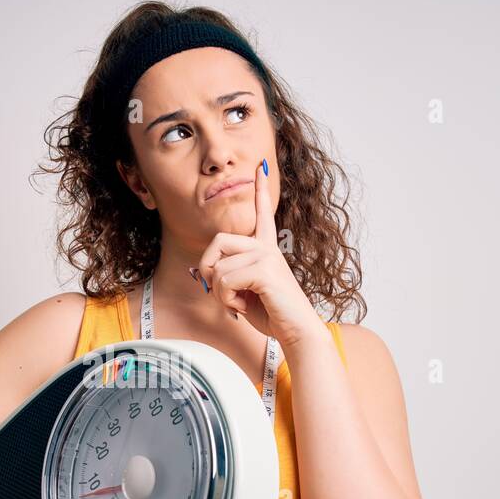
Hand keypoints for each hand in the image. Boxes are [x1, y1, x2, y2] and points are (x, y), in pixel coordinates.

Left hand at [197, 159, 327, 349]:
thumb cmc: (273, 315)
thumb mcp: (243, 293)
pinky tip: (244, 306)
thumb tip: (202, 271)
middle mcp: (267, 248)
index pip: (262, 215)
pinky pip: (224, 281)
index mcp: (266, 250)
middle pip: (218, 241)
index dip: (261, 191)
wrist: (297, 332)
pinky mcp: (264, 269)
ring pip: (218, 268)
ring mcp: (266, 256)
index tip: (261, 167)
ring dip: (221, 294)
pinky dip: (227, 300)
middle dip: (209, 269)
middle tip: (222, 291)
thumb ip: (226, 277)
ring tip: (240, 303)